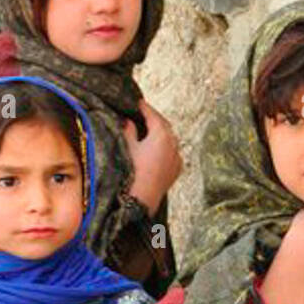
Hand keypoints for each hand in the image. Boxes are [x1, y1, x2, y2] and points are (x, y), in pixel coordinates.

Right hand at [122, 100, 182, 216]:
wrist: (141, 200)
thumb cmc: (133, 174)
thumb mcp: (127, 147)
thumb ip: (129, 131)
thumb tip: (129, 123)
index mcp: (161, 135)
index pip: (152, 115)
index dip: (143, 108)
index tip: (138, 102)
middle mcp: (173, 144)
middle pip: (163, 125)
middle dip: (154, 119)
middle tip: (143, 114)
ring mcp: (176, 158)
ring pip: (170, 139)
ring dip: (161, 133)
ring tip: (150, 131)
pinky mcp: (176, 170)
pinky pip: (172, 153)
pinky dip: (166, 147)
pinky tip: (158, 150)